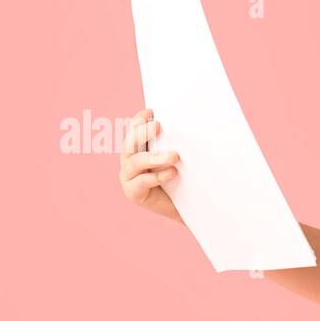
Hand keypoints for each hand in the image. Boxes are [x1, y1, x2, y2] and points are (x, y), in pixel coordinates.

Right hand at [119, 108, 184, 224]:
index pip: (134, 130)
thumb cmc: (181, 180)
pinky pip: (142, 182)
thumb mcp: (179, 159)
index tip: (151, 111)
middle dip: (142, 132)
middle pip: (130, 143)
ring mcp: (128, 177)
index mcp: (138, 148)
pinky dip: (158, 176)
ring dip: (154, 157)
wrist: (184, 209)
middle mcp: (129, 160)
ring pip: (136, 162)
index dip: (139, 120)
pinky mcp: (132, 193)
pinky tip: (172, 173)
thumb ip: (176, 144)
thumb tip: (191, 123)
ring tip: (174, 155)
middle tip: (158, 125)